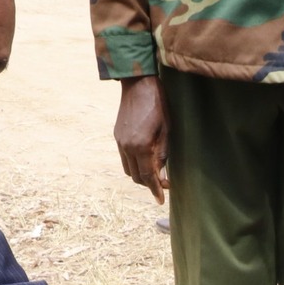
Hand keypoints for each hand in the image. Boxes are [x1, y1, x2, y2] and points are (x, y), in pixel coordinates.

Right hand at [114, 75, 167, 203]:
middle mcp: (127, 147)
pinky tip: (145, 159)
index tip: (161, 200)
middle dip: (149, 184)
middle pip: (136, 177)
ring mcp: (119, 142)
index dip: (155, 190)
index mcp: (141, 146)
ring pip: (129, 169)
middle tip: (163, 183)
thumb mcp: (167, 130)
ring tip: (154, 172)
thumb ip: (163, 154)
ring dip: (141, 175)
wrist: (138, 84)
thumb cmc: (158, 104)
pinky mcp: (117, 136)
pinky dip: (134, 163)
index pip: (148, 176)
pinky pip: (124, 158)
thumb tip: (161, 174)